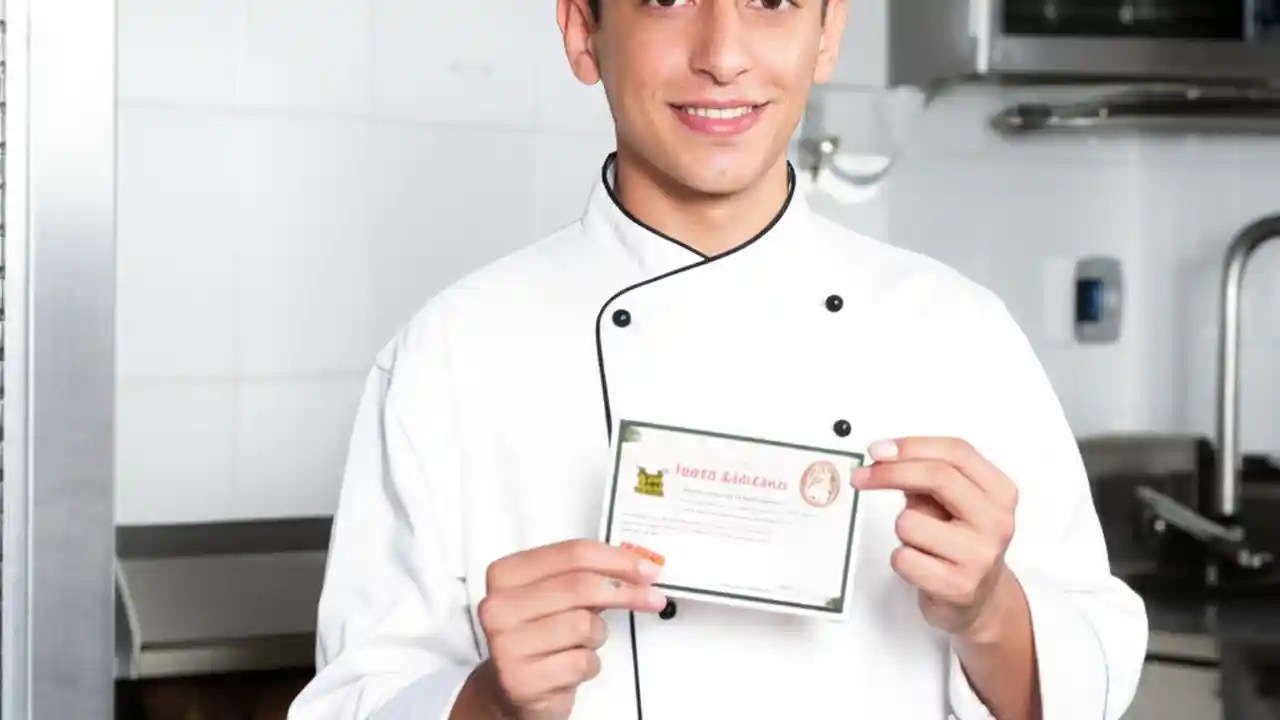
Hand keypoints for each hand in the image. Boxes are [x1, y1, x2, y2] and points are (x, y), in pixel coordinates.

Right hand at [468, 539, 666, 719]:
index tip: (646, 569)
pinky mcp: (522, 681)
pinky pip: (582, 663)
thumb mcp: (555, 596)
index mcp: (505, 574)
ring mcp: (507, 645)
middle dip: (626, 591)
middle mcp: (498, 607)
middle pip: (580, 586)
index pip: (572, 554)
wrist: (507, 688)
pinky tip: (570, 666)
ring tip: (581, 644)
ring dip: (597, 635)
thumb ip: (588, 577)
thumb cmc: (538, 636)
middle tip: (651, 597)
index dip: (617, 559)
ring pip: (584, 625)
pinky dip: (589, 665)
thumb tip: (638, 569)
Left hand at [852, 437, 1019, 641]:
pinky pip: (903, 557)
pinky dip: (901, 559)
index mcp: (1000, 492)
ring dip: (902, 529)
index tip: (876, 450)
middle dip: (890, 473)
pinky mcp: (958, 587)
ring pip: (910, 521)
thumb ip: (926, 475)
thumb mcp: (952, 502)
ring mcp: (980, 556)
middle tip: (860, 476)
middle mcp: (996, 522)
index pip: (956, 453)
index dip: (911, 446)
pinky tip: (921, 565)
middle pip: (938, 477)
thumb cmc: (959, 543)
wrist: (981, 600)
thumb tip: (883, 458)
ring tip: (921, 543)